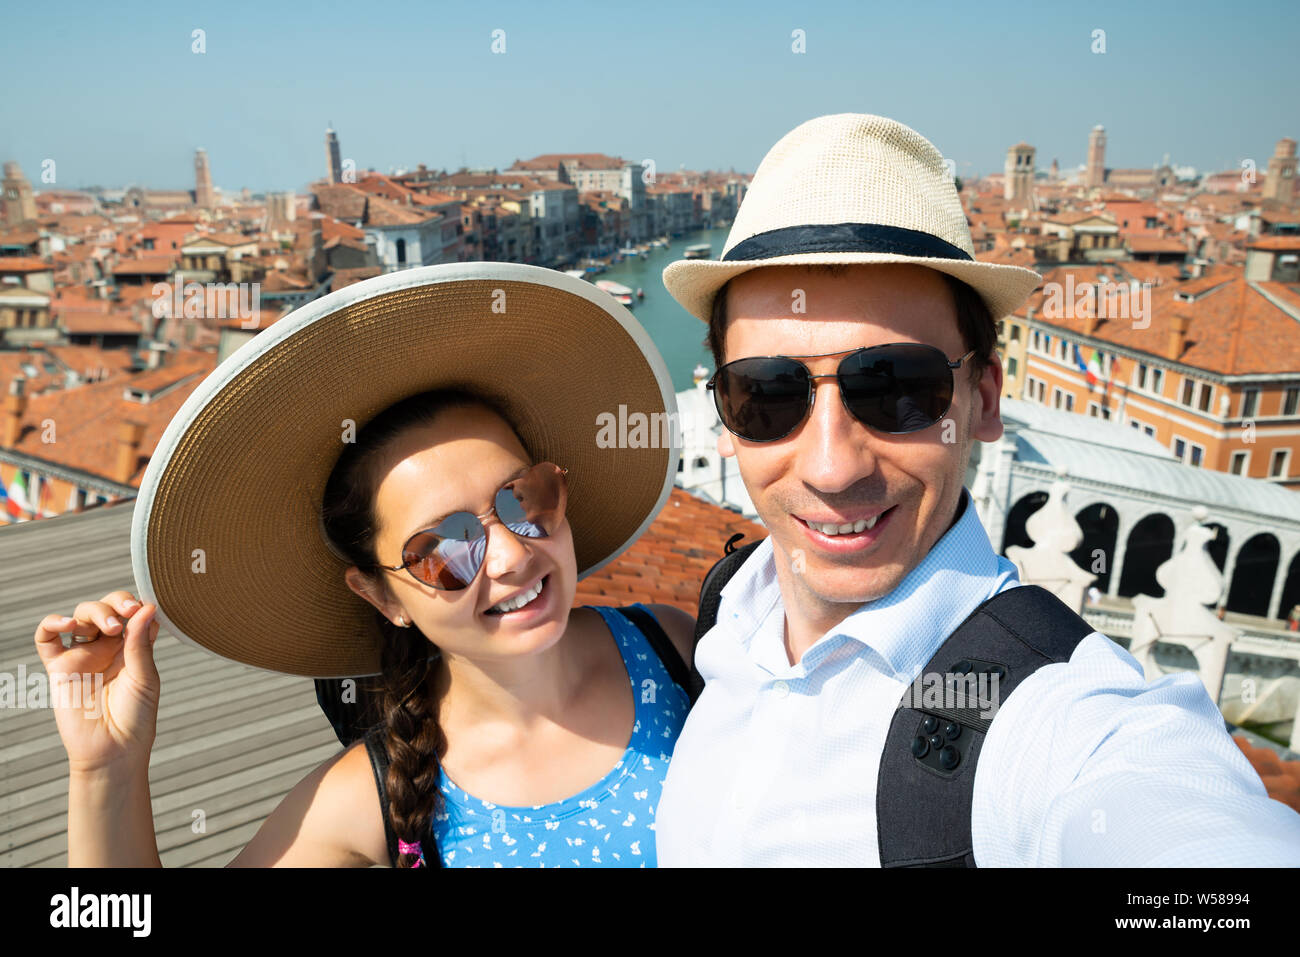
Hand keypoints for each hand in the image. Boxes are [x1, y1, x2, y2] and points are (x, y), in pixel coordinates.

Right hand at [33, 591, 160, 773]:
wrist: (112, 751)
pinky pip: (47, 639)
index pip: (132, 613)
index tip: (144, 607)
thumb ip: (140, 644)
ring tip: (109, 626)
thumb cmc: (135, 718)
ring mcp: (83, 656)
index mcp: (133, 647)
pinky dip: (52, 624)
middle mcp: (107, 648)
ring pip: (80, 616)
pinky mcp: (60, 668)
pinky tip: (66, 623)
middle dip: (115, 604)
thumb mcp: (144, 677)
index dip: (136, 605)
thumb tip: (147, 607)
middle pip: (106, 609)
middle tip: (125, 615)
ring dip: (94, 612)